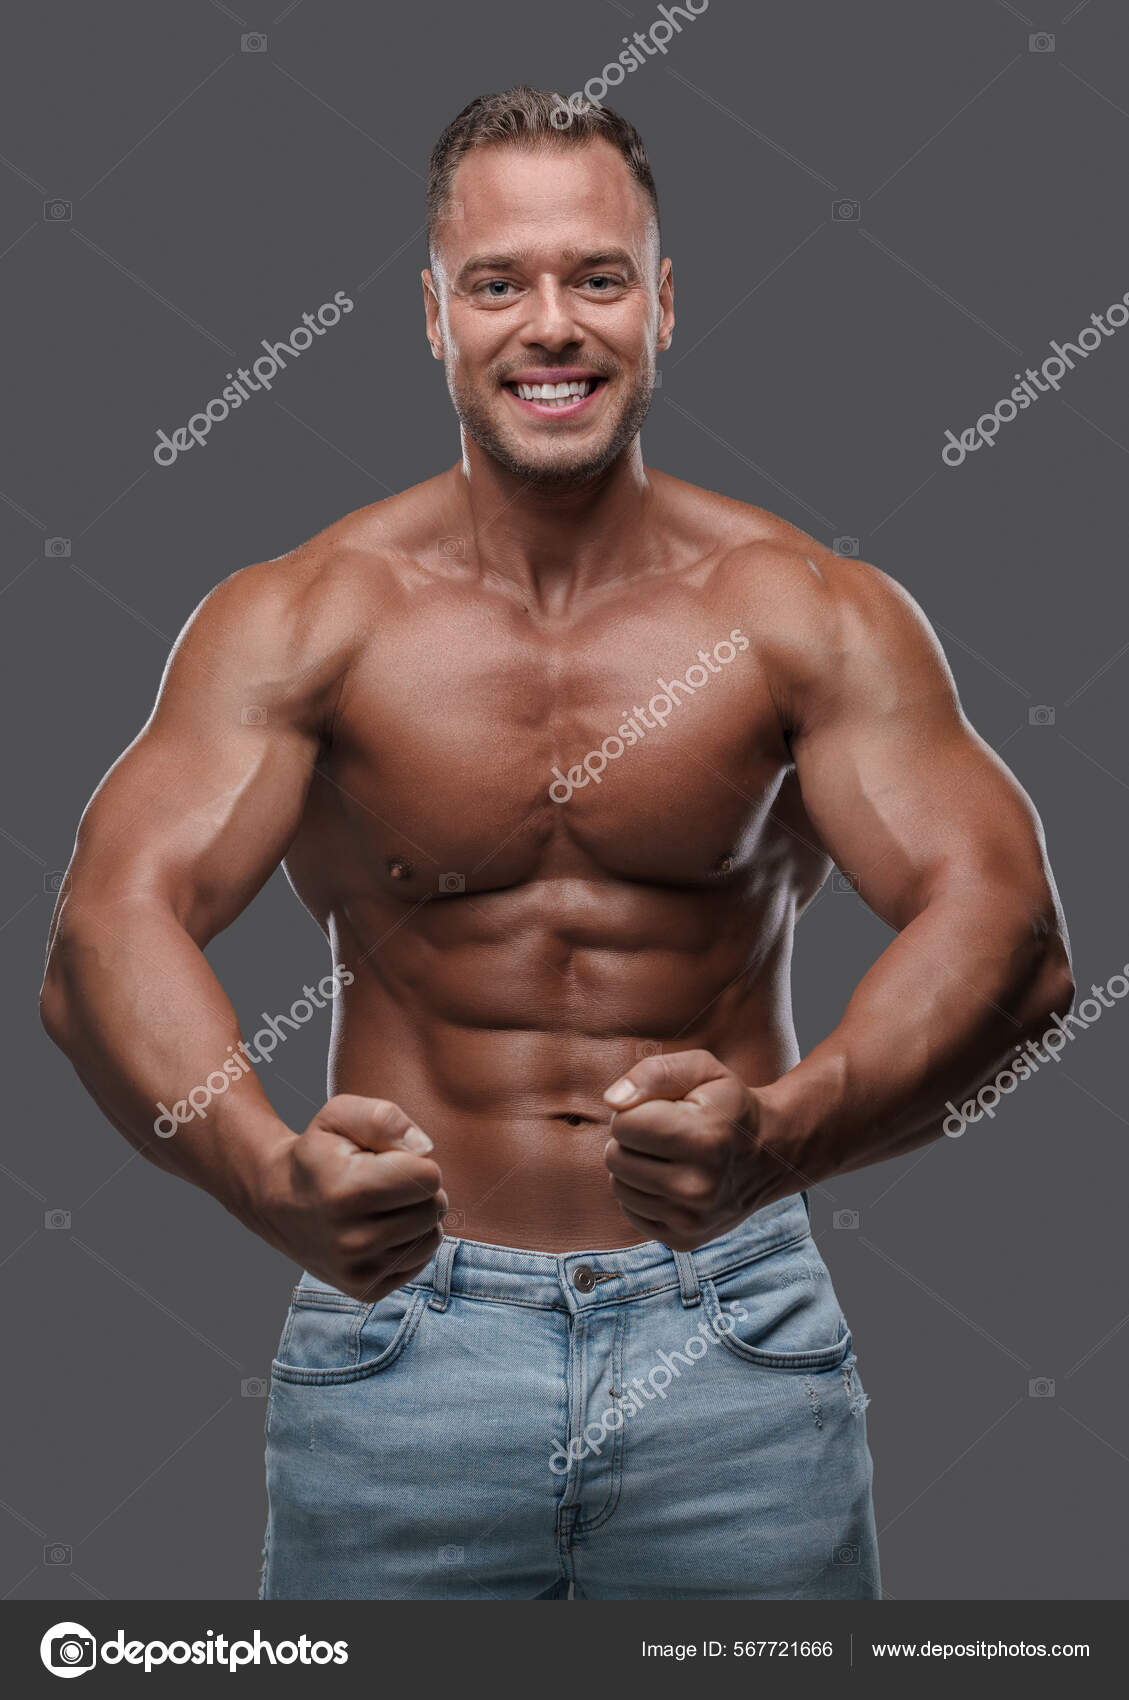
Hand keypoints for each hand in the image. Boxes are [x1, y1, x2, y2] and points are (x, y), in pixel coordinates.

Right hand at [254, 1095, 446, 1300]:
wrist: (277, 1201)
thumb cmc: (319, 1153)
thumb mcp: (339, 1115)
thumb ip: (385, 1119)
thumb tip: (425, 1150)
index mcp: (349, 1193)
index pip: (429, 1177)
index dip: (414, 1161)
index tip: (386, 1160)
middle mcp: (353, 1240)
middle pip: (435, 1208)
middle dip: (418, 1189)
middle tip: (384, 1183)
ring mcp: (358, 1271)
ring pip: (432, 1237)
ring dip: (416, 1216)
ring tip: (381, 1206)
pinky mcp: (365, 1290)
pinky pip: (420, 1261)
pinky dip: (408, 1242)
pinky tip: (379, 1229)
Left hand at [602, 1050, 779, 1249]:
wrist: (770, 1154)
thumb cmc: (727, 1106)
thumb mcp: (701, 1070)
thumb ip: (654, 1073)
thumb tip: (613, 1101)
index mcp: (705, 1139)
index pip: (623, 1124)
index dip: (635, 1110)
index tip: (663, 1110)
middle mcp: (699, 1187)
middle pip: (615, 1158)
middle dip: (632, 1139)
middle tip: (665, 1133)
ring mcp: (693, 1219)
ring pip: (619, 1186)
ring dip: (635, 1167)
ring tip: (668, 1156)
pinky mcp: (684, 1240)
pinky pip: (630, 1212)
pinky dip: (643, 1194)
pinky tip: (671, 1180)